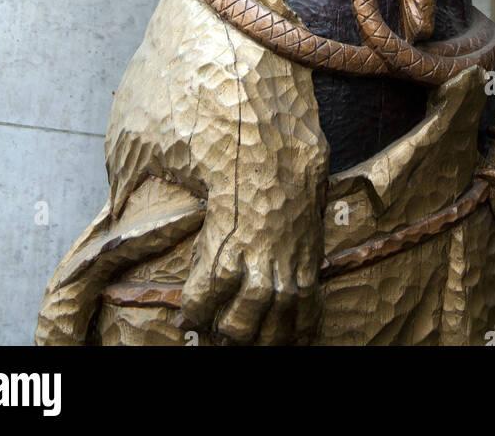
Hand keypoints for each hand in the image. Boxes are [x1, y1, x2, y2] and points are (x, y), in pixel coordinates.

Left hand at [176, 180, 323, 345]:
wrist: (279, 157)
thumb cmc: (236, 179)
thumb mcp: (206, 212)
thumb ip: (197, 247)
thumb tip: (186, 274)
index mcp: (223, 247)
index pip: (201, 300)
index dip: (194, 311)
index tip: (192, 311)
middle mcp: (256, 261)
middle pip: (240, 320)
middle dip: (229, 331)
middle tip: (224, 331)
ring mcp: (286, 263)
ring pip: (274, 319)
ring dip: (262, 336)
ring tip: (254, 338)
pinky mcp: (307, 259)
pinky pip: (308, 304)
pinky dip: (301, 327)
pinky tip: (294, 337)